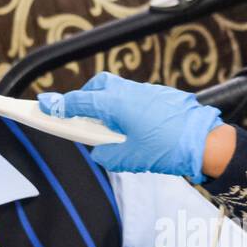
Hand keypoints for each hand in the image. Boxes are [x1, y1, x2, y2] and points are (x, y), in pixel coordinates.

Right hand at [38, 71, 223, 182]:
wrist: (204, 142)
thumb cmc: (167, 148)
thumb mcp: (128, 159)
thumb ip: (105, 154)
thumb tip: (99, 150)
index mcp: (115, 103)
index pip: (78, 102)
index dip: (58, 106)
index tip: (42, 105)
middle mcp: (129, 91)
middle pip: (98, 88)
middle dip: (86, 100)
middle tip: (82, 120)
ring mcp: (146, 91)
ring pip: (118, 92)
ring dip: (109, 106)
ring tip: (113, 131)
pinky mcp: (161, 97)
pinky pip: (135, 99)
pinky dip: (127, 110)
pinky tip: (135, 129)